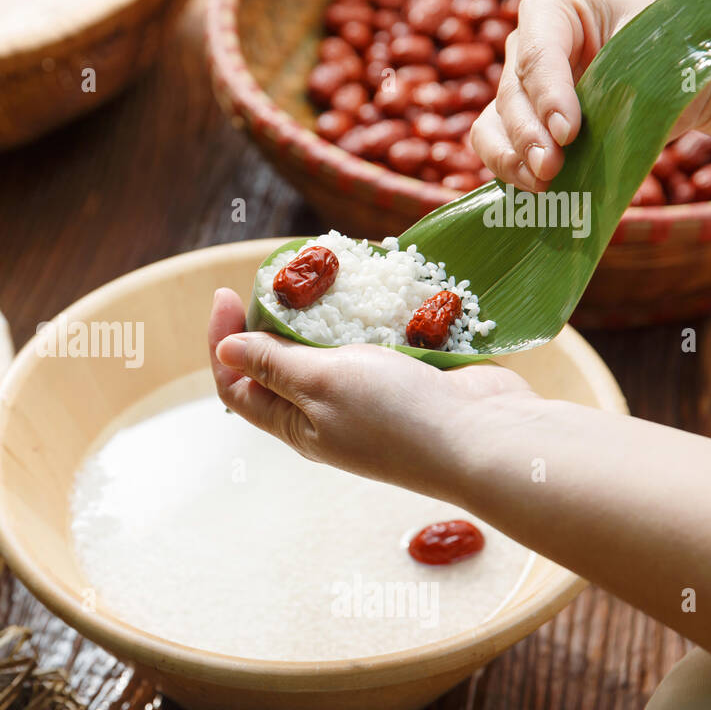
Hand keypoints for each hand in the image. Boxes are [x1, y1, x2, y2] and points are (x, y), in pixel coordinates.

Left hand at [208, 287, 538, 499]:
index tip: (228, 293)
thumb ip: (274, 364)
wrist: (487, 436)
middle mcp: (329, 413)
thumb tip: (224, 351)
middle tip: (284, 274)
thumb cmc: (396, 414)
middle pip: (283, 362)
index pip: (238, 385)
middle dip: (276, 317)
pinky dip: (370, 315)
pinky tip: (372, 287)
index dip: (223, 341)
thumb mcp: (321, 383)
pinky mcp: (409, 377)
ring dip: (326, 312)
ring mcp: (371, 396)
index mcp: (297, 424)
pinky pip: (377, 342)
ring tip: (325, 273)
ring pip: (333, 347)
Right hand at [470, 0, 666, 190]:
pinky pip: (496, 148)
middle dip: (528, 135)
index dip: (547, 95)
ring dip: (511, 158)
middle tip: (550, 168)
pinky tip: (538, 188)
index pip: (537, 53)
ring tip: (542, 184)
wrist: (679, 75)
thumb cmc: (672, 49)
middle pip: (511, 93)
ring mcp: (518, 87)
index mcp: (554, 9)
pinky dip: (510, 170)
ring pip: (491, 124)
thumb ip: (619, 83)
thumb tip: (582, 135)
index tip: (567, 133)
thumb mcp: (655, 52)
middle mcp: (525, 46)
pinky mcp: (518, 125)